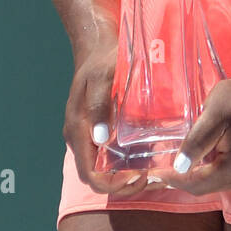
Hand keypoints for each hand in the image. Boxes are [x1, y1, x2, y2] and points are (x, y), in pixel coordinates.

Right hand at [65, 43, 154, 198]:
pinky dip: (125, 164)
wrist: (97, 45)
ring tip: (152, 172)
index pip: (89, 175)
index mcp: (78, 130)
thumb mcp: (105, 77)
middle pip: (96, 178)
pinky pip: (108, 156)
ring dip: (125, 178)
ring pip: (102, 169)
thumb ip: (101, 106)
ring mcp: (88, 134)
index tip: (139, 177)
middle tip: (151, 178)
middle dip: (123, 185)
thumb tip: (100, 138)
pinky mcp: (98, 128)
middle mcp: (80, 137)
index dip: (113, 185)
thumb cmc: (103, 60)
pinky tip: (147, 157)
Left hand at [155, 68, 230, 195]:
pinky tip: (214, 157)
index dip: (174, 181)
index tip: (155, 173)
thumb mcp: (212, 114)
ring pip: (222, 184)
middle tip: (167, 168)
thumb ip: (195, 143)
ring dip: (205, 175)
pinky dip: (220, 171)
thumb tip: (179, 168)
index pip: (198, 184)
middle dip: (188, 179)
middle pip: (210, 187)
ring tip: (190, 160)